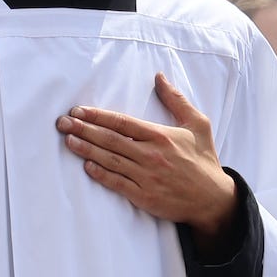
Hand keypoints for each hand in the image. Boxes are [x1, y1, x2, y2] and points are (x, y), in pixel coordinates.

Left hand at [57, 73, 238, 250]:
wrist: (214, 199)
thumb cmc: (204, 160)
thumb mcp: (198, 125)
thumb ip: (177, 101)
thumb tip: (159, 77)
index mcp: (161, 137)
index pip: (122, 123)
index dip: (97, 116)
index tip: (78, 111)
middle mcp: (151, 155)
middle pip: (110, 139)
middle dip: (83, 129)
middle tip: (62, 123)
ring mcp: (146, 177)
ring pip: (109, 160)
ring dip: (86, 149)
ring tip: (68, 140)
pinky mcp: (144, 196)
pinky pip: (117, 183)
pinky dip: (100, 174)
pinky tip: (86, 165)